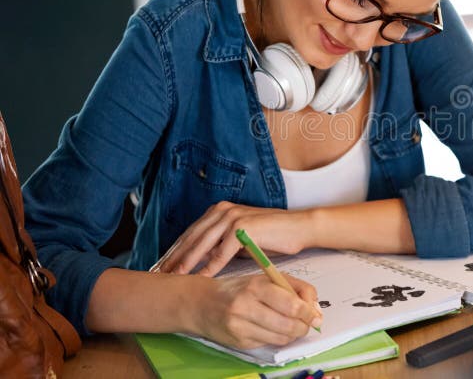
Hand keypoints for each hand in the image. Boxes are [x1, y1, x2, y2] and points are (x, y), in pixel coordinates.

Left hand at [154, 201, 310, 276]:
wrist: (297, 228)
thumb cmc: (272, 235)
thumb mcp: (239, 238)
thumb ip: (219, 244)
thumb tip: (199, 258)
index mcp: (219, 210)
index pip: (191, 233)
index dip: (174, 251)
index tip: (161, 267)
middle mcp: (222, 210)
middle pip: (191, 238)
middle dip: (174, 258)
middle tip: (159, 275)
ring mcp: (232, 217)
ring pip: (202, 245)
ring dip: (187, 263)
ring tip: (175, 278)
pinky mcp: (242, 228)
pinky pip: (221, 252)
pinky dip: (210, 267)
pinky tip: (201, 278)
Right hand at [189, 271, 321, 348]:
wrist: (202, 303)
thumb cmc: (239, 288)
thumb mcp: (266, 278)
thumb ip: (294, 288)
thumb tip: (315, 308)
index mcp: (256, 286)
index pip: (291, 304)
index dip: (308, 312)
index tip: (315, 315)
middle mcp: (246, 306)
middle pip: (288, 324)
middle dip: (304, 326)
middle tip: (308, 323)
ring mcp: (241, 326)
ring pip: (280, 338)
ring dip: (293, 334)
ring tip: (294, 326)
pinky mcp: (239, 342)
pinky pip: (268, 343)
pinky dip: (278, 338)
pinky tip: (274, 329)